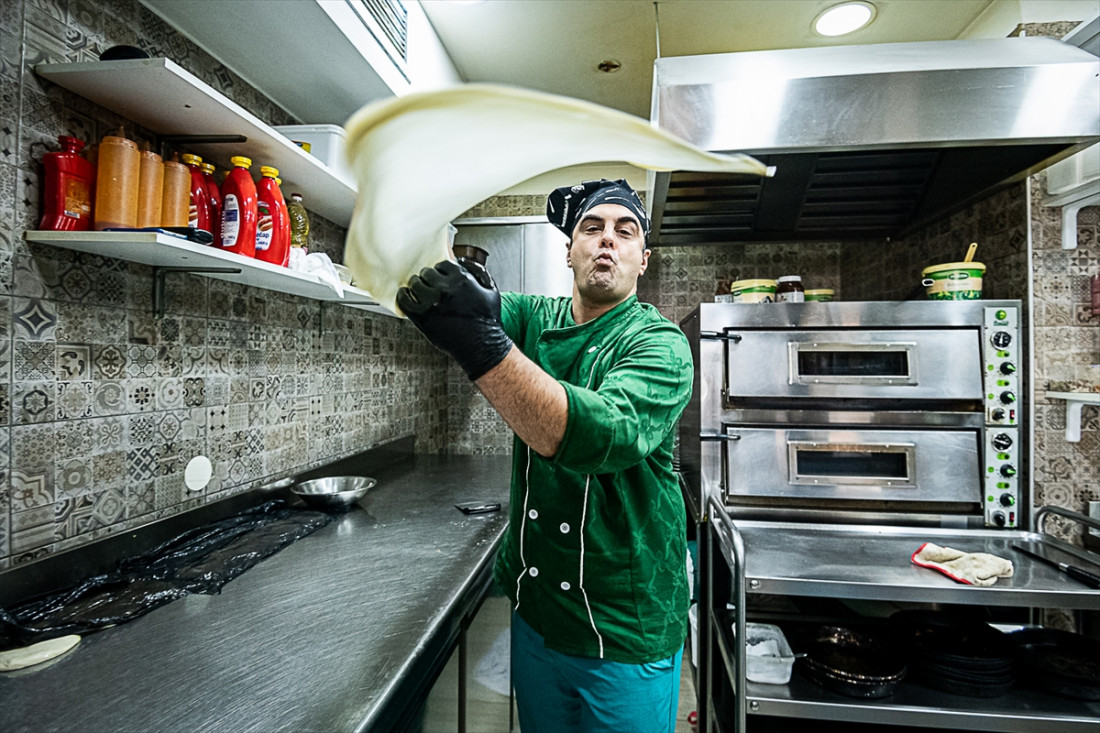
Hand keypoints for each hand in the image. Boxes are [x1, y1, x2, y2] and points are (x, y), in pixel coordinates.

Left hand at [396, 259, 513, 379]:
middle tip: (430, 286)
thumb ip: (479, 272)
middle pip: (427, 273)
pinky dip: (403, 296)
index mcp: (462, 279)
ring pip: (414, 283)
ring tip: (420, 292)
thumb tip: (463, 261)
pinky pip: (404, 300)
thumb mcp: (491, 291)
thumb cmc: (487, 320)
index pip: (442, 264)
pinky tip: (407, 297)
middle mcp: (445, 289)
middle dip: (429, 278)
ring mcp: (431, 302)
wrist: (482, 346)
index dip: (441, 271)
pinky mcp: (422, 316)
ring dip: (416, 286)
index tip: (440, 277)